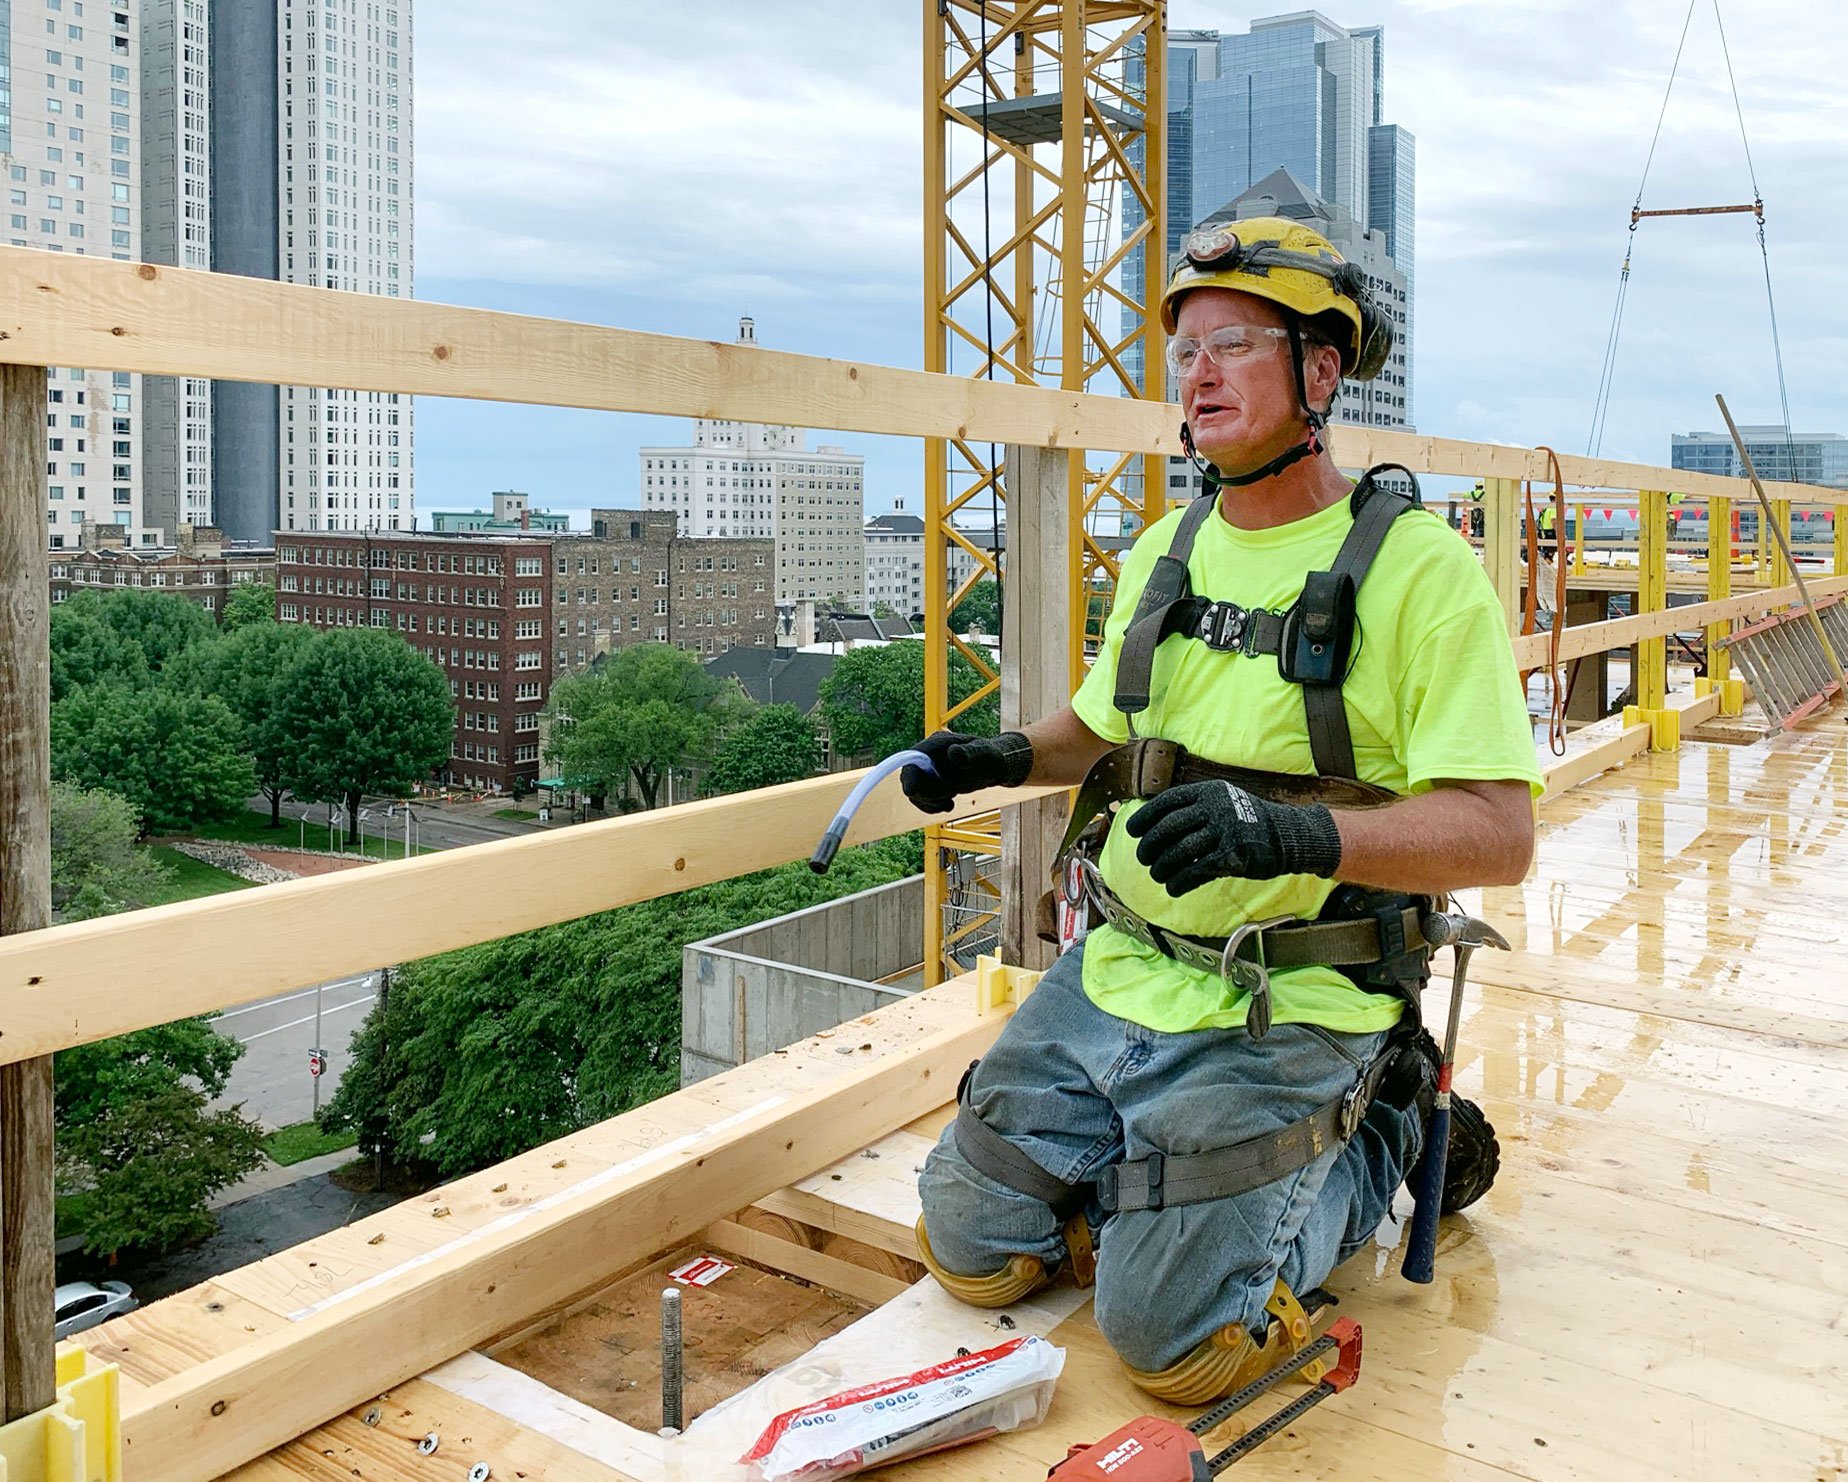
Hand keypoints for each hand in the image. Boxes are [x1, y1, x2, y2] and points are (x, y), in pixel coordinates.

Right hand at [901, 730, 1033, 813]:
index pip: (913, 759)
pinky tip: (949, 805)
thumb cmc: (990, 757)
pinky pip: (923, 798)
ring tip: (950, 800)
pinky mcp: (932, 783)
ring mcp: (928, 770)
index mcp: (936, 743)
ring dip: (930, 801)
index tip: (912, 791)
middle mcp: (928, 756)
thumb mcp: (984, 754)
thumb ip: (969, 754)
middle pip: (910, 776)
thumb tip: (953, 753)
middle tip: (950, 794)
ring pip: (915, 790)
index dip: (910, 775)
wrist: (993, 766)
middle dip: (925, 792)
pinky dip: (933, 806)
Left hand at [1123, 780, 1341, 894]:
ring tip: (1156, 875)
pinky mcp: (1232, 856)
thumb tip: (1157, 822)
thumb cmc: (1249, 821)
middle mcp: (1214, 808)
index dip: (1145, 817)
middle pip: (1168, 828)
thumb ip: (1195, 808)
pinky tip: (1173, 887)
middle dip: (1150, 845)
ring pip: (1179, 852)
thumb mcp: (1223, 802)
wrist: (1288, 836)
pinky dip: (1180, 881)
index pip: (1167, 802)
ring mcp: (1223, 832)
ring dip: (1162, 867)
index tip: (1132, 830)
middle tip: (1143, 858)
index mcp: (1208, 793)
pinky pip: (1196, 870)